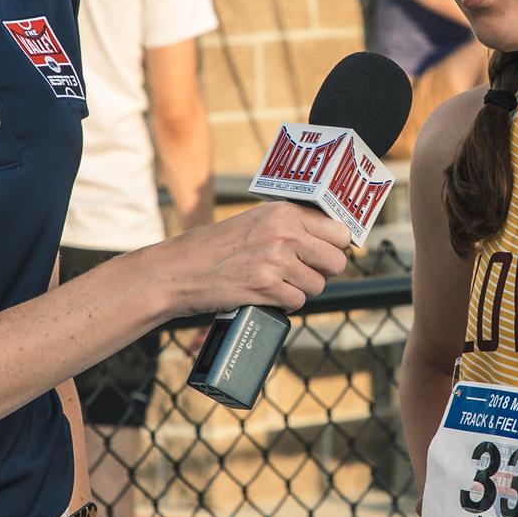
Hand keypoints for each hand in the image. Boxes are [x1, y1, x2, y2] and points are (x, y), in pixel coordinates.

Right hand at [158, 202, 351, 318]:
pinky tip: (266, 295)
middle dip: (323, 272)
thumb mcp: (255, 223)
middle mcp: (283, 232)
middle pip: (336, 261)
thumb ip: (290, 227)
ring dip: (301, 290)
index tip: (325, 254)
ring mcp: (275, 260)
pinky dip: (285, 305)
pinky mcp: (265, 286)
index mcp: (284, 212)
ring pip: (318, 285)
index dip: (334, 247)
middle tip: (301, 273)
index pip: (339, 231)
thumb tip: (331, 242)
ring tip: (276, 284)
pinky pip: (297, 302)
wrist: (178, 270)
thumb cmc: (216, 248)